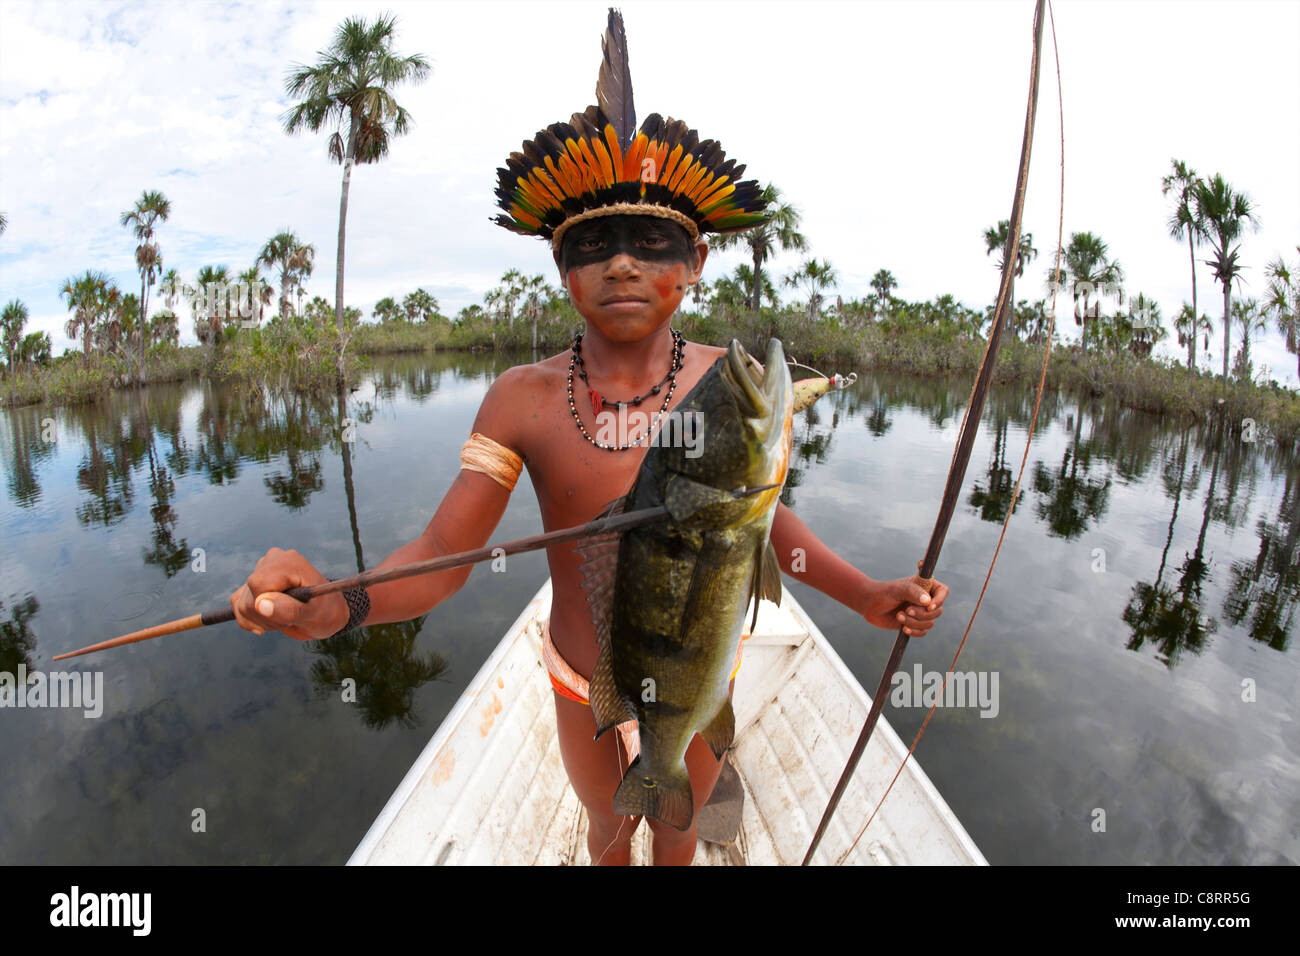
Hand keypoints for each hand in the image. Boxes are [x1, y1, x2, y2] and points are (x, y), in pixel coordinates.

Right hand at [229, 547, 348, 640]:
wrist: (325, 614)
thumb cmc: (325, 613)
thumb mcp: (314, 615)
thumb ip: (289, 609)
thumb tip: (260, 604)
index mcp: (289, 562)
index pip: (258, 584)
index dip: (267, 605)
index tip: (286, 615)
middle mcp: (273, 560)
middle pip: (248, 595)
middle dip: (265, 617)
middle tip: (289, 619)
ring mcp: (261, 570)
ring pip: (240, 602)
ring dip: (259, 620)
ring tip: (283, 619)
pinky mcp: (253, 583)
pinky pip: (237, 603)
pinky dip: (249, 619)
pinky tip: (268, 623)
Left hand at [858, 575, 947, 635]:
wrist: (870, 605)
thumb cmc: (884, 592)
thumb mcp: (898, 589)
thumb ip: (913, 592)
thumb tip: (927, 602)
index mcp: (925, 586)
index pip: (943, 591)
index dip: (939, 600)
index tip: (928, 606)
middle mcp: (925, 600)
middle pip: (937, 611)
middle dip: (922, 613)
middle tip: (906, 609)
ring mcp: (920, 613)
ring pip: (929, 623)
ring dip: (914, 622)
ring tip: (899, 616)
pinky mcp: (914, 624)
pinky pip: (923, 632)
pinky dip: (914, 631)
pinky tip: (903, 629)